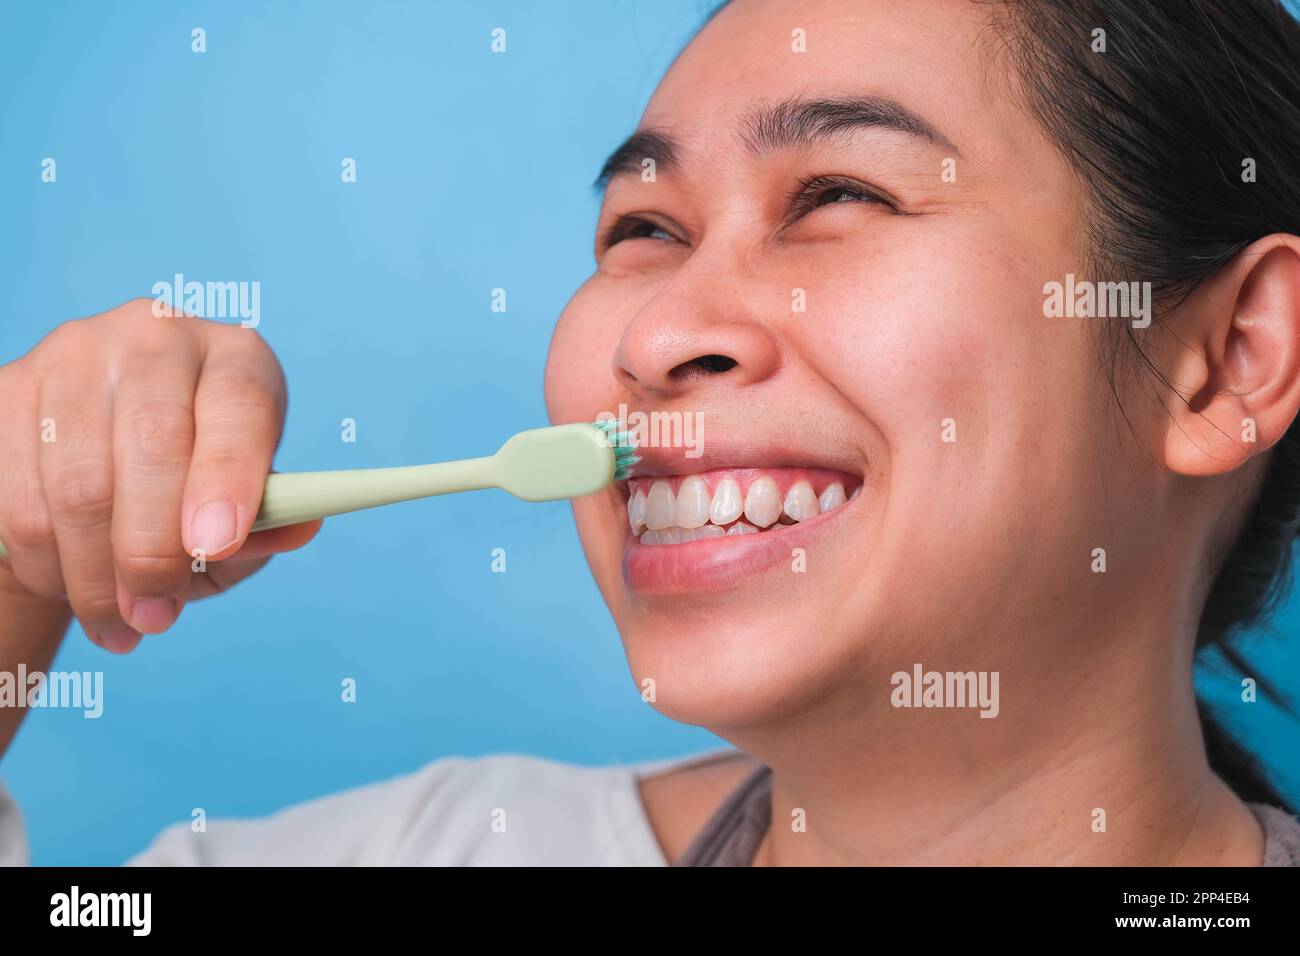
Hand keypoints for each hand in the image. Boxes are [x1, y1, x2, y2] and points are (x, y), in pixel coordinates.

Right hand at [0, 298, 320, 652]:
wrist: (97, 466)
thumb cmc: (193, 490)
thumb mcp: (245, 507)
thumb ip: (269, 525)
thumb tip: (300, 528)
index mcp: (234, 357)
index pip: (238, 402)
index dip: (229, 476)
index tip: (216, 545)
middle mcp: (155, 338)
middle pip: (151, 441)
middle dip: (152, 549)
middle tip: (155, 616)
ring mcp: (74, 357)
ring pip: (76, 482)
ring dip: (93, 574)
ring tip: (118, 621)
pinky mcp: (8, 392)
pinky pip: (16, 496)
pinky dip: (45, 562)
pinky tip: (70, 586)